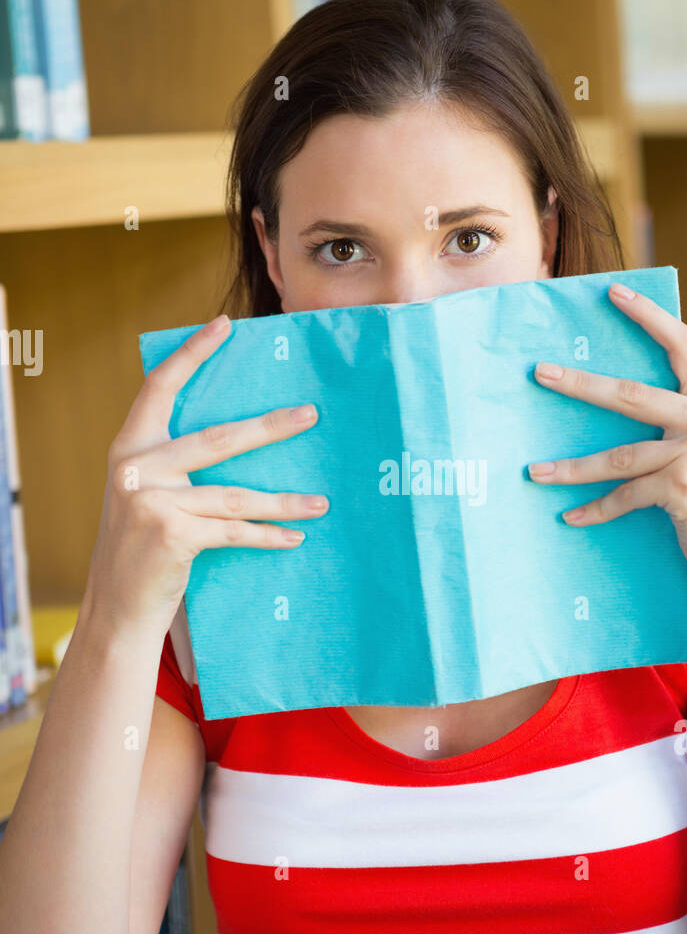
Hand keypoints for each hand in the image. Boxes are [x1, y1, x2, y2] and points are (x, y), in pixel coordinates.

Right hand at [82, 315, 328, 640]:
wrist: (118, 608)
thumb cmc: (142, 550)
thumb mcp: (145, 495)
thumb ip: (174, 465)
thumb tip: (241, 434)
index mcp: (129, 448)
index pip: (159, 387)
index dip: (191, 353)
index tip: (225, 325)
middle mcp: (136, 468)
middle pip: (218, 438)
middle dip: (270, 428)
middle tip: (311, 415)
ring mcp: (152, 501)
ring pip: (236, 495)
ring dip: (284, 502)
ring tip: (321, 503)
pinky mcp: (172, 534)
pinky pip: (234, 531)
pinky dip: (268, 536)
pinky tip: (295, 538)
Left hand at [526, 281, 686, 594]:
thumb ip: (680, 424)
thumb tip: (617, 400)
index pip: (683, 344)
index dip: (648, 316)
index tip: (613, 291)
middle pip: (631, 394)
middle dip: (579, 384)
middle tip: (539, 372)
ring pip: (618, 455)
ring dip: (571, 468)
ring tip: (535, 471)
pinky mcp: (682, 490)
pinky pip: (624, 495)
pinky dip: (595, 509)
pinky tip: (570, 517)